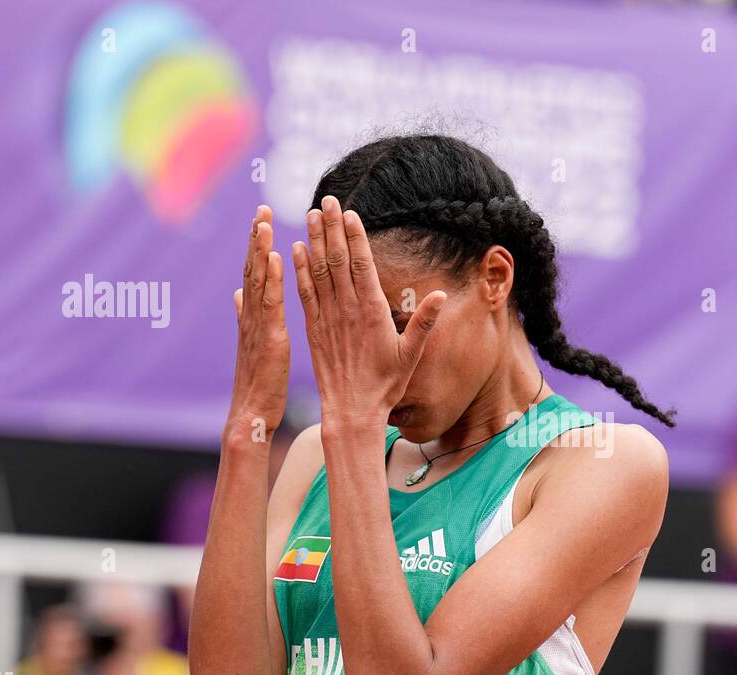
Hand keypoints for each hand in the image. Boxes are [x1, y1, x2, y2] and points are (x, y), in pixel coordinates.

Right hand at [227, 205, 288, 439]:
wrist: (252, 414)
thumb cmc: (259, 383)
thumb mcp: (255, 344)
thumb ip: (246, 316)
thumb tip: (238, 293)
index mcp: (251, 316)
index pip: (253, 274)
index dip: (256, 247)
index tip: (260, 220)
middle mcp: (251, 315)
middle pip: (252, 269)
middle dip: (255, 238)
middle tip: (260, 207)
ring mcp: (258, 325)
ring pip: (258, 280)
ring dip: (260, 248)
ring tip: (263, 220)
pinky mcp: (270, 338)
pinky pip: (271, 303)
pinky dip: (272, 278)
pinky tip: (275, 256)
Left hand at [292, 196, 446, 426]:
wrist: (352, 410)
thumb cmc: (386, 385)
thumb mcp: (411, 354)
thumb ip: (424, 323)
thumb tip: (441, 295)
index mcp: (372, 312)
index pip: (362, 265)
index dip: (354, 237)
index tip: (349, 213)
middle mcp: (347, 310)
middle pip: (338, 260)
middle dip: (332, 228)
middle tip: (326, 201)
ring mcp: (328, 318)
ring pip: (319, 271)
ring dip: (314, 241)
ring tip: (311, 215)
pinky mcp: (313, 328)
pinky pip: (305, 293)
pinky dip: (300, 269)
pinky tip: (296, 250)